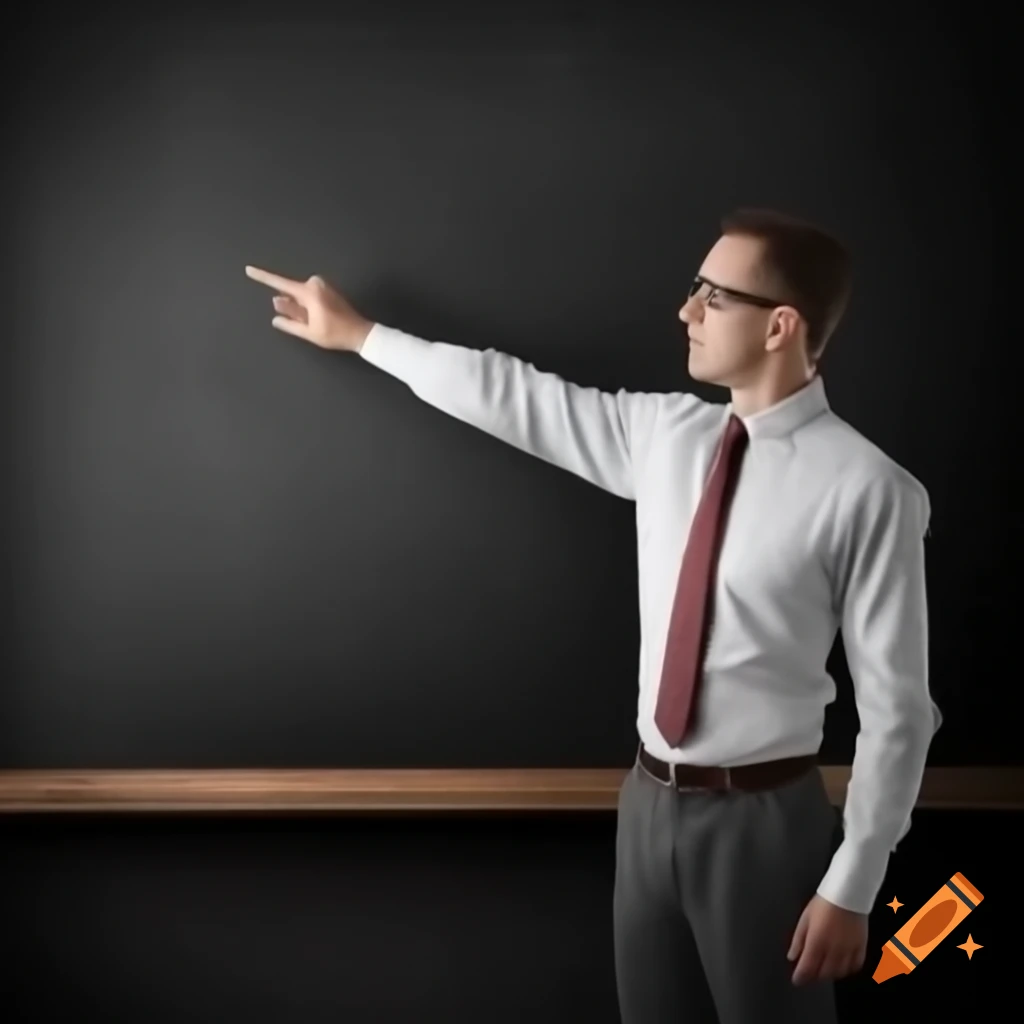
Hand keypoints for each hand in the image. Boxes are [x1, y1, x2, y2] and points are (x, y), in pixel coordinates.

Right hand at [245, 265, 373, 351]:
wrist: (360, 333)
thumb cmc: (335, 334)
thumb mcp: (309, 332)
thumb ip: (290, 321)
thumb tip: (275, 314)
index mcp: (309, 292)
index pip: (280, 283)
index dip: (263, 277)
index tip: (249, 269)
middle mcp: (315, 284)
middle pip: (292, 294)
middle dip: (293, 308)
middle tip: (310, 324)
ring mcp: (323, 285)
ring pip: (301, 297)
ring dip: (303, 310)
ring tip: (318, 324)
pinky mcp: (327, 290)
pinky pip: (310, 297)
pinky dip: (309, 308)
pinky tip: (321, 319)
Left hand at [787, 894, 866, 984]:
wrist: (848, 893)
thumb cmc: (824, 903)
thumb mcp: (805, 918)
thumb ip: (798, 940)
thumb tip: (792, 956)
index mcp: (817, 942)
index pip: (807, 968)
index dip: (800, 977)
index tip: (797, 980)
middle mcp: (833, 950)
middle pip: (823, 973)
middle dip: (814, 976)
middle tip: (809, 973)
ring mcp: (849, 950)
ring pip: (839, 973)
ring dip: (830, 974)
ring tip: (823, 969)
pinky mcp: (861, 947)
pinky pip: (855, 966)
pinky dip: (848, 970)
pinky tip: (842, 966)